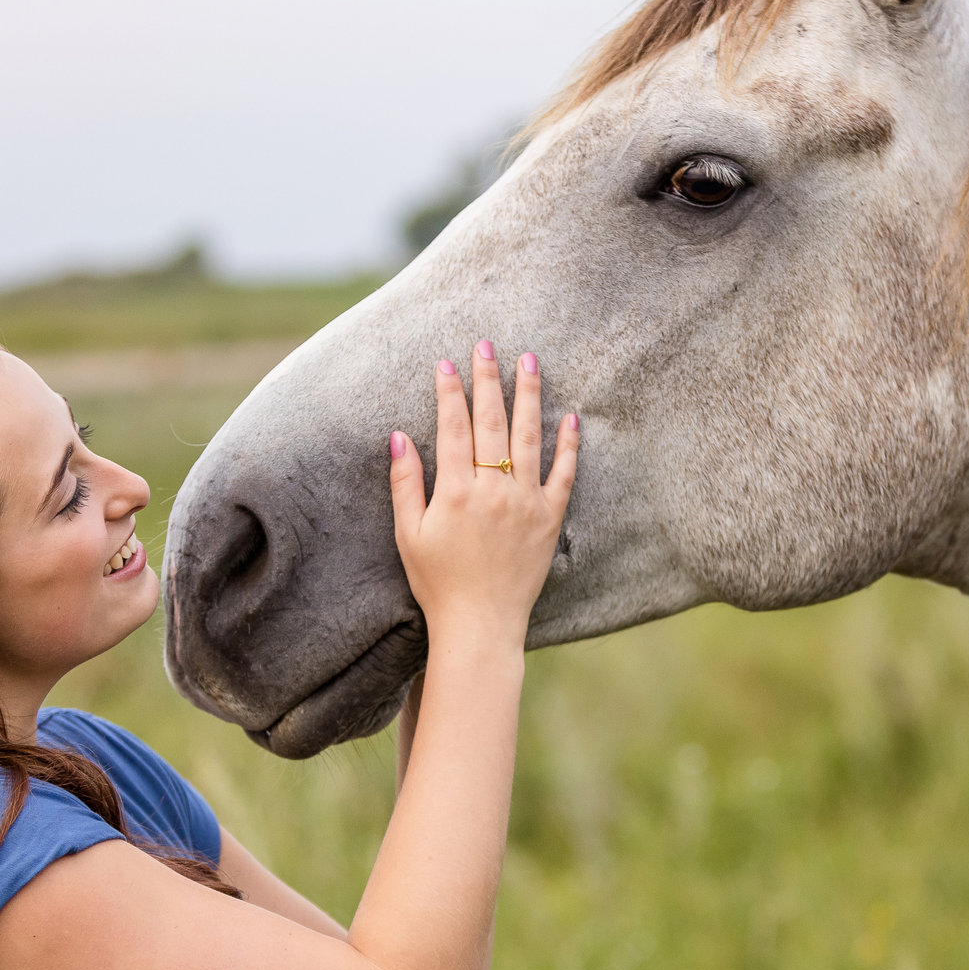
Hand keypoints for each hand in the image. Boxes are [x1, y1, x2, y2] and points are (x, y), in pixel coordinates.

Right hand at [387, 343, 577, 647]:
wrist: (480, 625)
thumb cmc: (437, 583)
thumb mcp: (408, 533)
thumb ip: (405, 482)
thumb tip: (398, 435)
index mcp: (456, 491)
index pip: (453, 427)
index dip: (449, 391)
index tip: (448, 362)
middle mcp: (494, 490)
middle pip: (492, 422)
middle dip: (489, 379)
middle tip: (488, 344)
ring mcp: (526, 502)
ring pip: (529, 437)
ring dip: (529, 395)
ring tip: (530, 361)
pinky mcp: (550, 519)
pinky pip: (564, 474)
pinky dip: (568, 444)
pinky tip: (570, 416)